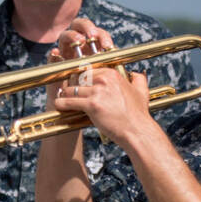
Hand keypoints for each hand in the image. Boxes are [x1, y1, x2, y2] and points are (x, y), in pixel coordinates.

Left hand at [51, 19, 151, 148]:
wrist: (137, 130)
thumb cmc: (138, 114)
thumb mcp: (142, 92)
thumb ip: (138, 79)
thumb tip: (135, 74)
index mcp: (112, 74)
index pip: (89, 71)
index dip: (81, 79)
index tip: (77, 84)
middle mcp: (104, 80)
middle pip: (78, 79)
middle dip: (72, 85)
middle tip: (66, 92)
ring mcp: (97, 92)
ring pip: (72, 89)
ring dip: (64, 94)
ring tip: (61, 98)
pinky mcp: (91, 105)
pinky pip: (69, 102)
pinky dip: (62, 104)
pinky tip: (58, 105)